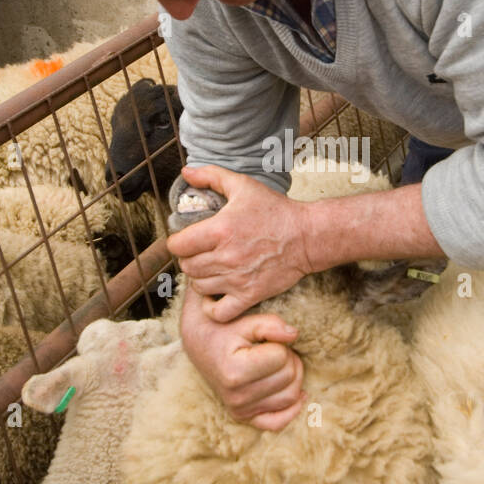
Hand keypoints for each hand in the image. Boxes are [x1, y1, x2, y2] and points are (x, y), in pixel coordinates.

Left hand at [167, 164, 313, 321]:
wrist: (307, 236)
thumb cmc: (275, 210)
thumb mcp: (243, 185)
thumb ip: (211, 176)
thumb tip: (186, 172)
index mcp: (219, 230)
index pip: (177, 245)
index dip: (176, 242)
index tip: (185, 240)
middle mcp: (225, 257)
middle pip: (186, 267)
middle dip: (188, 259)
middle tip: (198, 254)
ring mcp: (237, 279)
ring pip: (199, 287)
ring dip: (200, 279)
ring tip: (209, 270)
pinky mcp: (250, 295)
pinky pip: (219, 311)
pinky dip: (213, 307)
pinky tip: (217, 295)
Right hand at [181, 287, 304, 430]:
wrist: (198, 344)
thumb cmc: (223, 329)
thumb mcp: (244, 320)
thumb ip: (270, 324)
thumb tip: (294, 335)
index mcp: (234, 372)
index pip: (282, 357)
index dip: (280, 343)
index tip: (268, 337)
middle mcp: (236, 396)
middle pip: (289, 377)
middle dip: (289, 357)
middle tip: (275, 347)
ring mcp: (239, 409)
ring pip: (290, 397)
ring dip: (293, 376)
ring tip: (278, 362)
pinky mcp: (243, 416)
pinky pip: (277, 423)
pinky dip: (292, 409)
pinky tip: (299, 393)